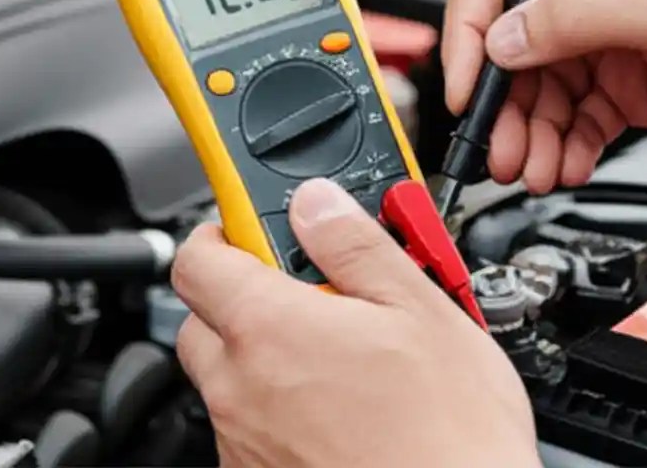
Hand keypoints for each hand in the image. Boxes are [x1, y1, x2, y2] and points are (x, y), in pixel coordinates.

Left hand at [171, 178, 539, 467]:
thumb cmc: (449, 435)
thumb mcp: (421, 309)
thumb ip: (356, 245)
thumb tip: (319, 204)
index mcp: (269, 329)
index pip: (197, 257)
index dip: (224, 230)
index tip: (257, 227)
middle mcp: (239, 388)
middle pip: (204, 318)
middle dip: (244, 294)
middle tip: (311, 292)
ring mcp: (244, 442)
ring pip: (228, 377)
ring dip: (264, 356)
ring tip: (341, 357)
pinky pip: (250, 427)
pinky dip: (277, 409)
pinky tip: (339, 410)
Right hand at [443, 0, 646, 192]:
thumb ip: (574, 21)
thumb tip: (503, 41)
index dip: (468, 32)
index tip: (467, 86)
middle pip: (507, 46)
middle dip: (501, 103)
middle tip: (499, 149)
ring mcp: (601, 37)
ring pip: (535, 93)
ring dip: (529, 135)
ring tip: (533, 169)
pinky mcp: (620, 83)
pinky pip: (571, 121)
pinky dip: (562, 148)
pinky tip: (565, 166)